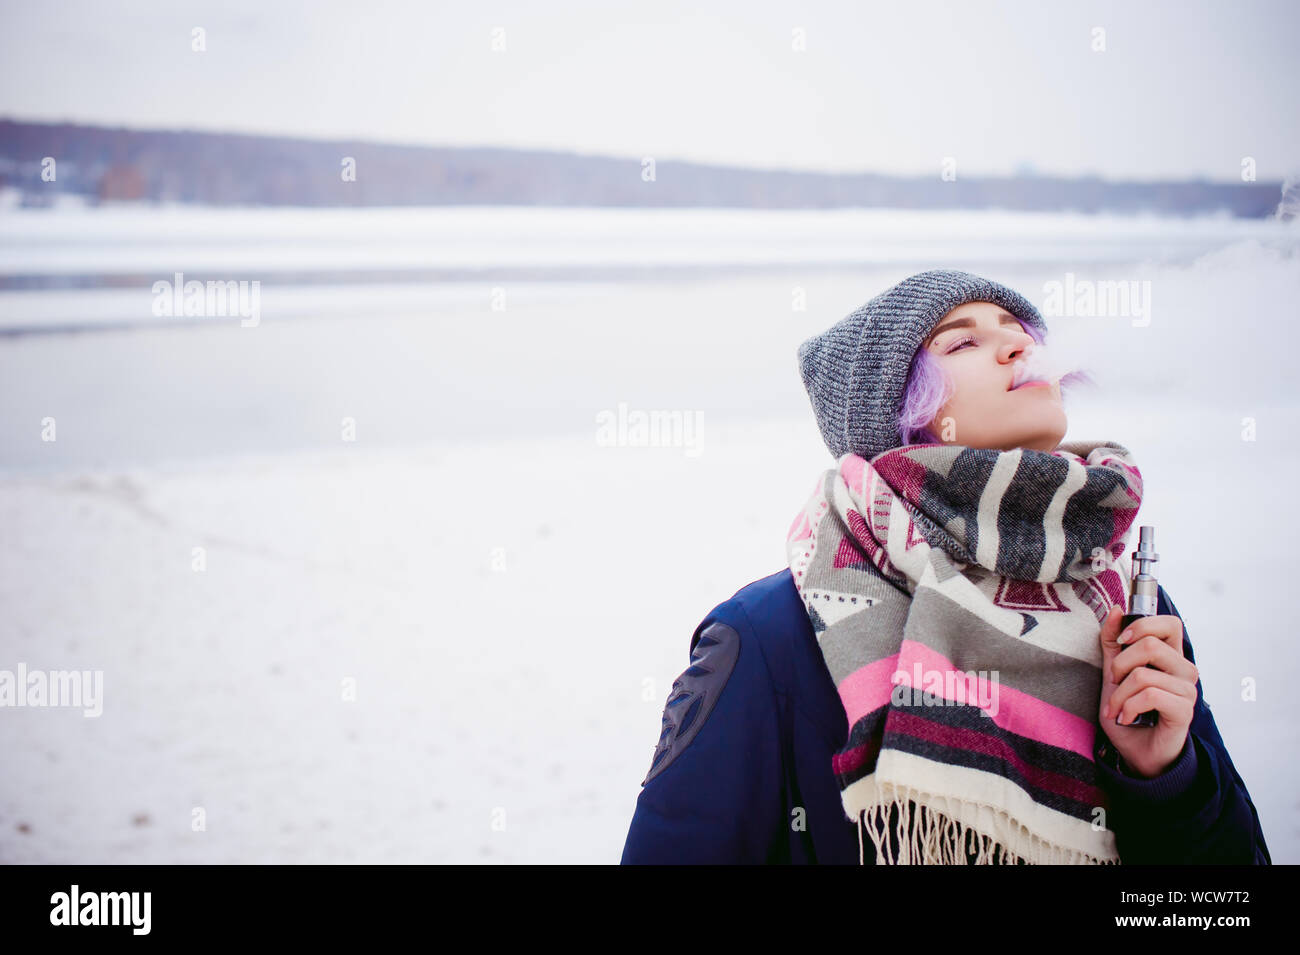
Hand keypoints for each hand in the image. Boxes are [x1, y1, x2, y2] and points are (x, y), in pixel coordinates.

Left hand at [1097, 604, 1196, 777]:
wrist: (1136, 752)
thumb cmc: (1128, 712)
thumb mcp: (1113, 673)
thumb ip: (1114, 642)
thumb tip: (1117, 610)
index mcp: (1171, 656)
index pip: (1170, 623)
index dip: (1143, 625)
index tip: (1122, 641)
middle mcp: (1185, 670)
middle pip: (1151, 644)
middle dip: (1120, 664)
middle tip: (1114, 682)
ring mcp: (1188, 691)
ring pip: (1144, 674)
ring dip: (1119, 693)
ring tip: (1116, 708)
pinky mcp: (1185, 711)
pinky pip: (1149, 695)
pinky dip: (1128, 707)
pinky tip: (1126, 718)